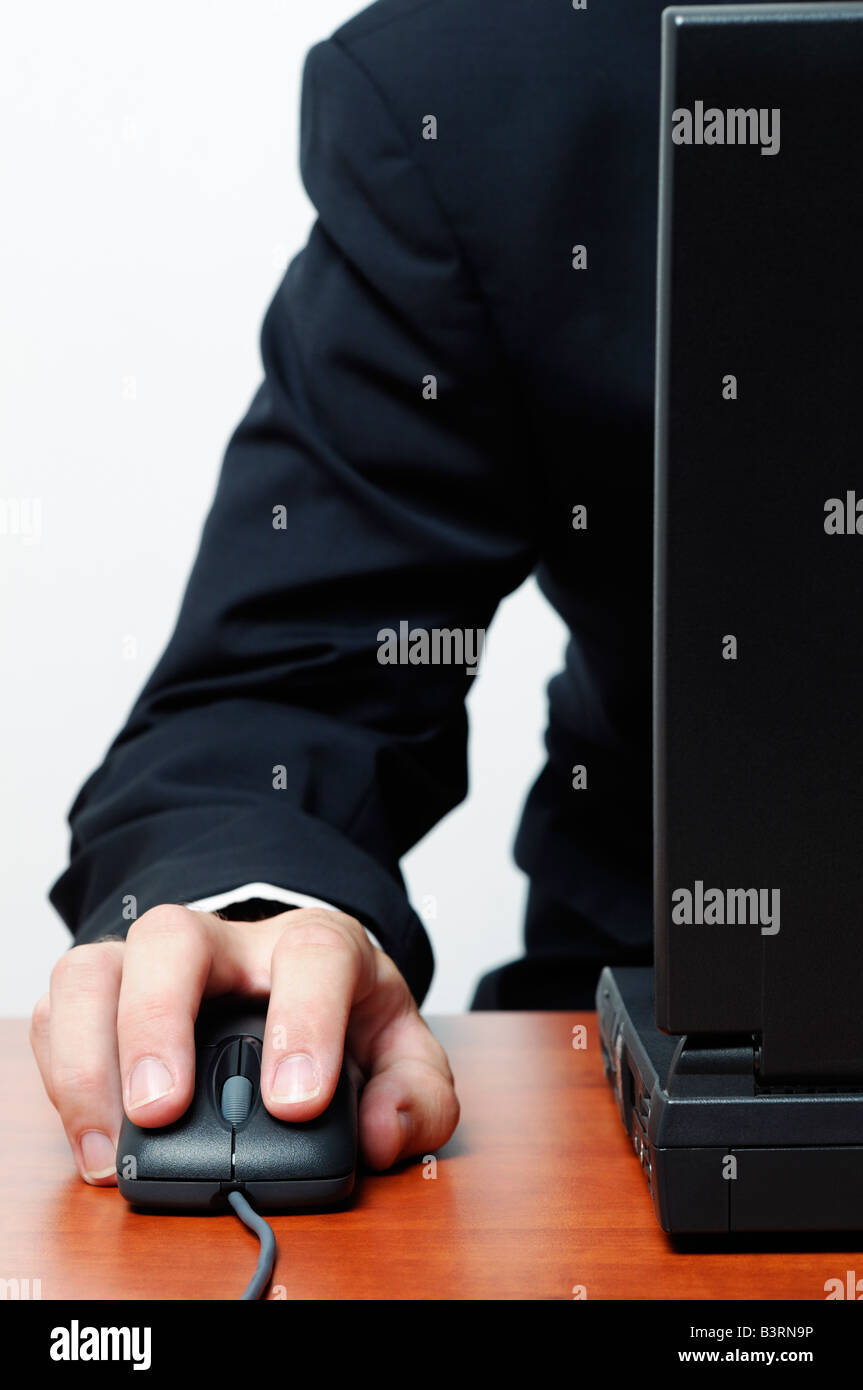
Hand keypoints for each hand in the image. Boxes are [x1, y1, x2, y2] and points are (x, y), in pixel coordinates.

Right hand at [30, 903, 458, 1183]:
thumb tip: (384, 1131)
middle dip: (158, 1021)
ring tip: (110, 1144)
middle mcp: (227, 943)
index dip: (303, 1022)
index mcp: (313, 947)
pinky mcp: (108, 992)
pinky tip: (92, 1133)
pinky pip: (63, 1006)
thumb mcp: (400, 1051)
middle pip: (174, 939)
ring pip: (99, 966)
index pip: (311, 955)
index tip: (296, 1103)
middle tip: (164, 1109)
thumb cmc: (342, 1017)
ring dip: (92, 1053)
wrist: (293, 980)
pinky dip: (64, 1068)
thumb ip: (416, 1093)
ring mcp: (156, 963)